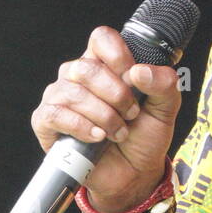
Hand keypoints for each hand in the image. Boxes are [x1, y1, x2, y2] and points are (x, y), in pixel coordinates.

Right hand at [31, 26, 182, 211]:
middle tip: (130, 114)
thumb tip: (138, 71)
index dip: (118, 55)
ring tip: (118, 132)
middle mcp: (78, 76)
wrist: (133, 174)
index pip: (101, 39)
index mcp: (105, 64)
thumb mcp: (165, 108)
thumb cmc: (144, 136)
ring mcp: (59, 97)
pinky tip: (97, 137)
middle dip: (116, 94)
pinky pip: (55, 114)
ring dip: (103, 115)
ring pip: (72, 92)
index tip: (133, 78)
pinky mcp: (46, 122)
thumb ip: (163, 84)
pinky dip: (81, 126)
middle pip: (87, 68)